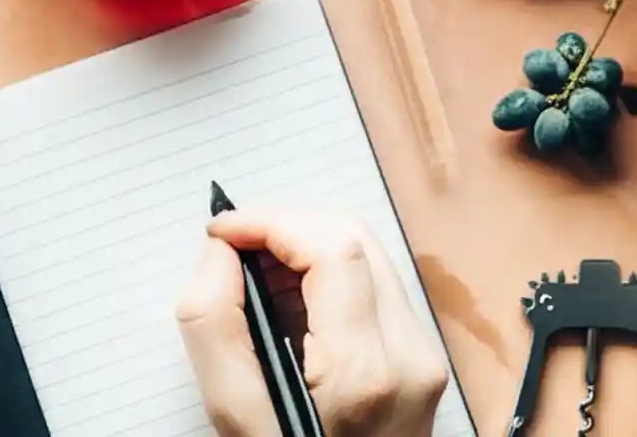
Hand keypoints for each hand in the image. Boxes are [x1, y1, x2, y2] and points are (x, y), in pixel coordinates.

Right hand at [176, 208, 447, 436]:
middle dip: (286, 227)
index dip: (269, 221)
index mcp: (365, 369)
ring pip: (367, 255)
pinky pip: (374, 287)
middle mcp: (409, 356)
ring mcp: (422, 358)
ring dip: (305, 247)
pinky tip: (291, 302)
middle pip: (353, 237)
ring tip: (257, 276)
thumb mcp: (234, 415)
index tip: (223, 231)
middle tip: (235, 248)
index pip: (331, 245)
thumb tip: (220, 252)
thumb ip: (214, 323)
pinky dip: (327, 275)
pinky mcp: (420, 360)